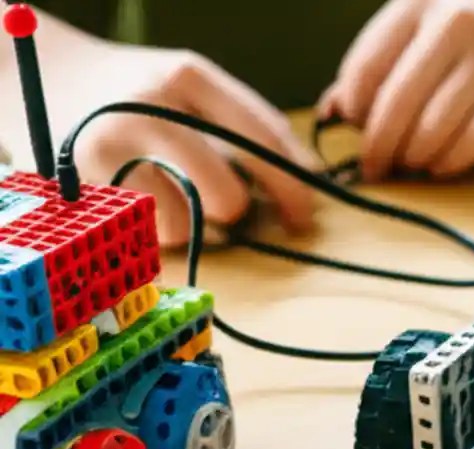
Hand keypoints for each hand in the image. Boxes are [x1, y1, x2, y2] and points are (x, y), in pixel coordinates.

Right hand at [0, 15, 316, 245]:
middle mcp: (149, 107)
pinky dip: (150, 227)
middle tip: (224, 204)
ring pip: (183, 223)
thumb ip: (247, 123)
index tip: (305, 215)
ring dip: (187, 222)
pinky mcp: (82, 179)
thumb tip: (310, 177)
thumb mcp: (191, 84)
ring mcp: (110, 145)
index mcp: (189, 76)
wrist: (42, 71)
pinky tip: (139, 199)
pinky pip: (141, 231)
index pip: (262, 139)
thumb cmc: (137, 88)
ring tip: (167, 192)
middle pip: (225, 196)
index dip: (293, 187)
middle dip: (234, 211)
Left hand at [320, 0, 473, 179]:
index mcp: (418, 3)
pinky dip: (451, 161)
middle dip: (380, 146)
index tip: (355, 130)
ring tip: (413, 164)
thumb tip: (331, 112)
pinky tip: (443, 165)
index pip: (366, 66)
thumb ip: (381, 59)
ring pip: (435, 126)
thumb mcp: (426, 21)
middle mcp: (454, 24)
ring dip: (416, 157)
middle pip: (397, 102)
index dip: (354, 110)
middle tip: (376, 168)